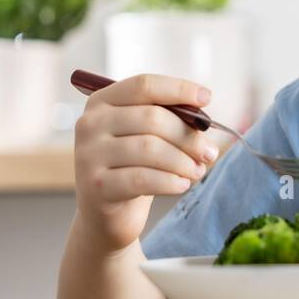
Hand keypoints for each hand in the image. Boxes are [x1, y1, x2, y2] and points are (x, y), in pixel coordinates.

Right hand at [73, 73, 220, 252]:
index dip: (178, 89)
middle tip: (209, 153)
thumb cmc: (133, 166)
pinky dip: (170, 181)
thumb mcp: (146, 136)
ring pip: (150, 149)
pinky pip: (143, 178)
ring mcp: (89, 155)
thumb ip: (169, 119)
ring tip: (197, 171)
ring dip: (183, 161)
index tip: (207, 98)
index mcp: (102, 102)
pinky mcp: (97, 186)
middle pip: (151, 118)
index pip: (143, 85)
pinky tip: (182, 184)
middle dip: (188, 136)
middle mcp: (90, 124)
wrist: (106, 213)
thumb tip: (202, 119)